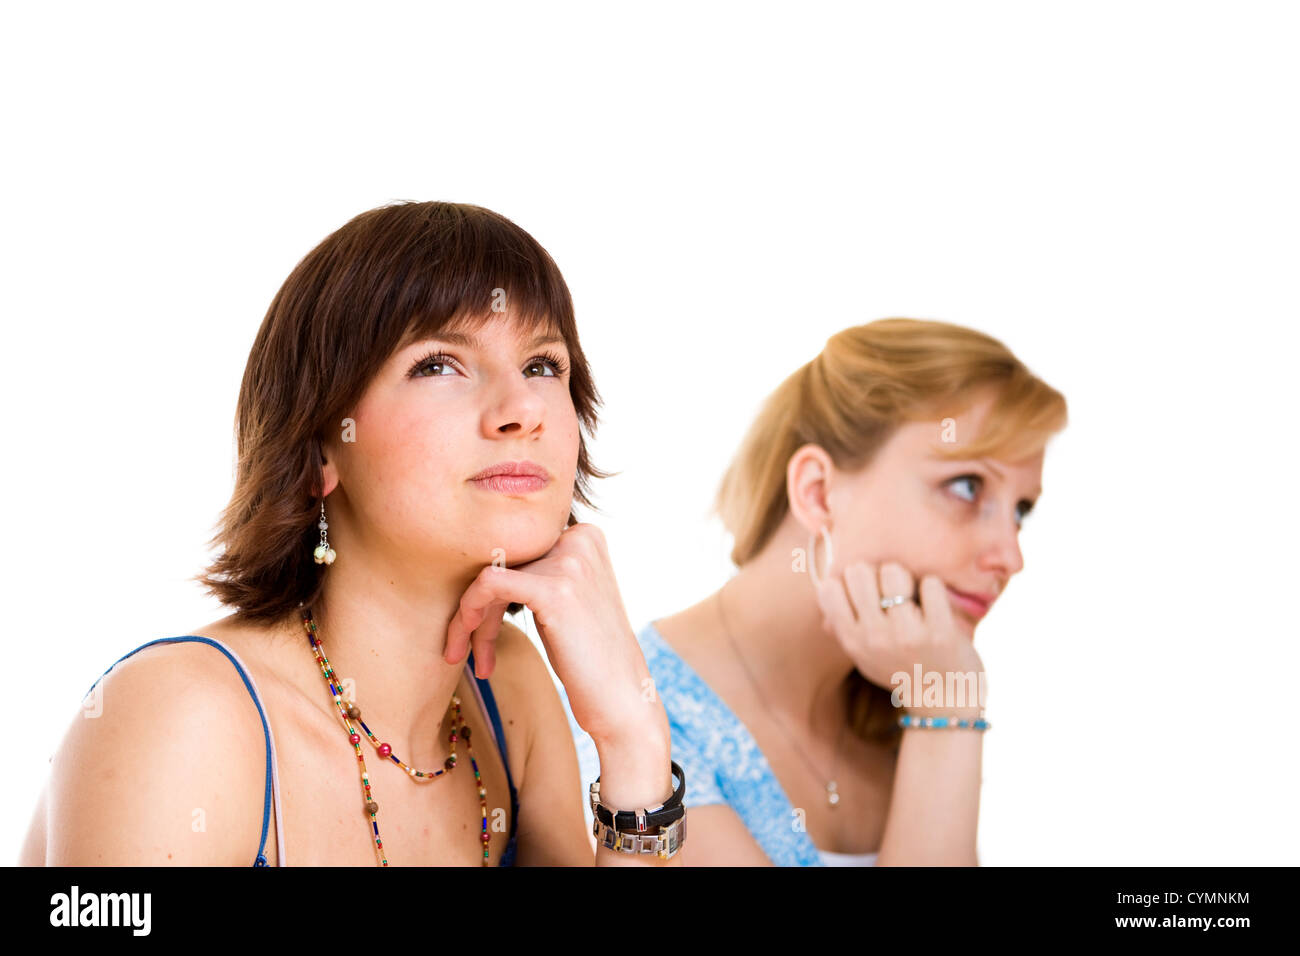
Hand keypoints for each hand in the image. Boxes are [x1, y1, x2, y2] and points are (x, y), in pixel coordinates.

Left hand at [443, 522, 662, 745]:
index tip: (482, 631)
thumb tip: (484, 558)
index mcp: (586, 535)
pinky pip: (488, 583)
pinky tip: (469, 645)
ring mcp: (569, 561)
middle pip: (502, 562)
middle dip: (478, 606)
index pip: (518, 550)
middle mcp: (579, 539)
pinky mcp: (554, 589)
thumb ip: (539, 571)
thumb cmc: (590, 656)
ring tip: (469, 658)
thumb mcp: (568, 598)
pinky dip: (468, 612)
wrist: (621, 697)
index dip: (494, 591)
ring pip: (489, 574)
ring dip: (471, 619)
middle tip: (466, 648)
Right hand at [814, 560, 985, 714]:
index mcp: (852, 640)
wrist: (943, 704)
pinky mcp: (941, 632)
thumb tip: (825, 588)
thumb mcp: (863, 656)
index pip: (829, 588)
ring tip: (911, 594)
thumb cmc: (900, 672)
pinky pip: (930, 583)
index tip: (863, 592)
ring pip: (893, 571)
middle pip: (859, 571)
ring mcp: (907, 635)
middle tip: (890, 590)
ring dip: (904, 577)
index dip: (847, 581)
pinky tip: (934, 603)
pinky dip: (933, 587)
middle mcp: (874, 637)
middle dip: (875, 573)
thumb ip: (843, 626)